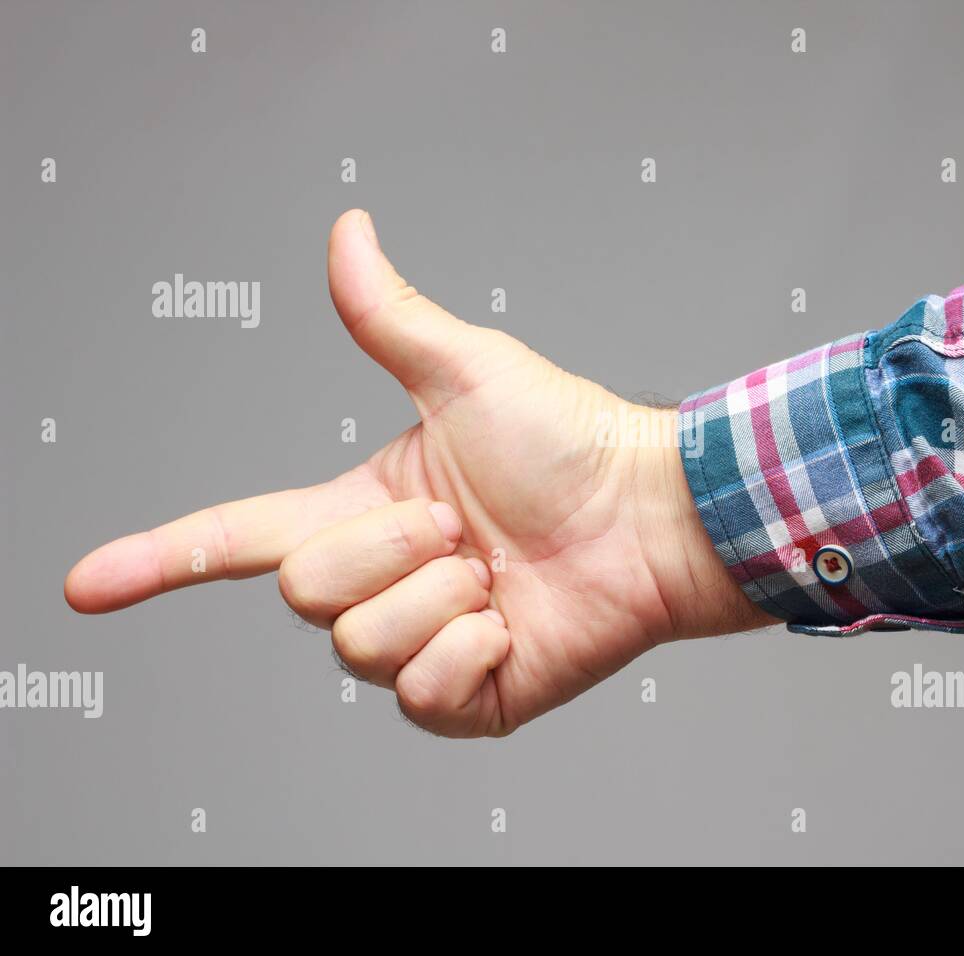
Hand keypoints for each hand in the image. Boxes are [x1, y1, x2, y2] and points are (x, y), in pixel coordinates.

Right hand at [64, 210, 775, 736]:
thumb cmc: (572, 441)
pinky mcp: (466, 700)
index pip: (240, 537)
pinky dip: (473, 651)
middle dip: (388, 548)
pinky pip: (421, 694)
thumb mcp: (466, 372)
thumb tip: (348, 231)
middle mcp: (383, 580)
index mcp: (364, 512)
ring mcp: (422, 644)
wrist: (648, 518)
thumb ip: (389, 318)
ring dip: (440, 597)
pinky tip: (514, 622)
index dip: (162, 560)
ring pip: (360, 645)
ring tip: (497, 571)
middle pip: (306, 591)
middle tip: (463, 527)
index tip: (87, 585)